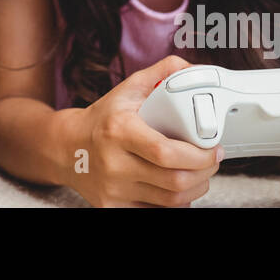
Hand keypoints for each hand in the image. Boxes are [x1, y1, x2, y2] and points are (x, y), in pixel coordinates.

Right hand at [72, 55, 220, 206]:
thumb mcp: (126, 90)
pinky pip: (158, 211)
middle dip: (204, 172)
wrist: (67, 148)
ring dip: (196, 188)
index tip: (213, 149)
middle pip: (174, 180)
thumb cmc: (102, 119)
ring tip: (200, 173)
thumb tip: (190, 68)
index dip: (198, 156)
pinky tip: (179, 187)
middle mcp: (114, 163)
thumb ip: (159, 74)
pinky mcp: (114, 207)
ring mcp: (114, 189)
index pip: (165, 152)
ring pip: (171, 200)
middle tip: (211, 161)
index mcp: (119, 131)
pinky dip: (176, 201)